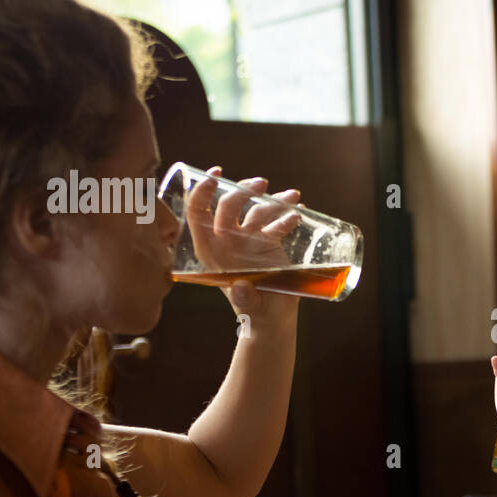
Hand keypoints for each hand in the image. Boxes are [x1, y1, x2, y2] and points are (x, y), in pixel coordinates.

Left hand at [188, 166, 300, 328]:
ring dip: (272, 200)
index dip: (202, 195)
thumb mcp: (250, 310)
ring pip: (255, 210)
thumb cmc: (256, 315)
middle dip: (243, 191)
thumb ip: (245, 300)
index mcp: (212, 253)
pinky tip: (299, 212)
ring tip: (292, 196)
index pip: (197, 217)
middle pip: (228, 207)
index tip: (215, 177)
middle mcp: (227, 241)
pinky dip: (288, 215)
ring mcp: (248, 240)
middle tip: (262, 185)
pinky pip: (276, 222)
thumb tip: (241, 289)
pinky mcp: (268, 243)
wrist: (274, 319)